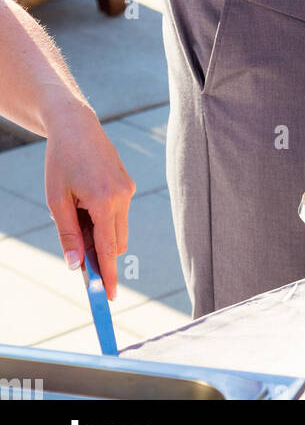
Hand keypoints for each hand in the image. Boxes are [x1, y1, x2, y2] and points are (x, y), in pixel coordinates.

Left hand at [43, 100, 135, 299]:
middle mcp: (122, 196)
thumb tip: (75, 265)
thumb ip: (68, 234)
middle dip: (99, 254)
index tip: (109, 299)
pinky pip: (119, 214)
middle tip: (75, 252)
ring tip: (75, 212)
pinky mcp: (127, 184)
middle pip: (115, 244)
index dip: (108, 276)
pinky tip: (84, 201)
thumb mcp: (57, 200)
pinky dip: (105, 220)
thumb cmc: (62, 161)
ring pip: (119, 230)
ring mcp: (128, 189)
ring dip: (100, 235)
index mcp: (104, 201)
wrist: (77, 125)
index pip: (108, 250)